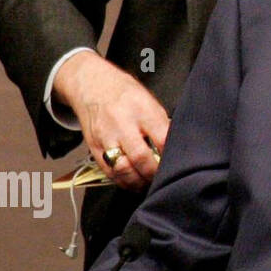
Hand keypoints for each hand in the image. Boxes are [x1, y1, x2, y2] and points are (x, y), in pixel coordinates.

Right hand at [54, 53, 168, 191]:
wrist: (93, 87)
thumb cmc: (127, 95)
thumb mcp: (150, 102)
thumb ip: (162, 125)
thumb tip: (177, 147)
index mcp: (142, 110)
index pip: (161, 138)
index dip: (171, 155)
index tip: (178, 163)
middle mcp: (122, 124)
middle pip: (140, 157)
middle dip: (154, 172)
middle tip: (163, 177)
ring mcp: (105, 137)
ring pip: (122, 169)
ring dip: (138, 181)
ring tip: (149, 183)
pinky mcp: (94, 148)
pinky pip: (109, 171)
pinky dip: (123, 181)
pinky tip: (133, 181)